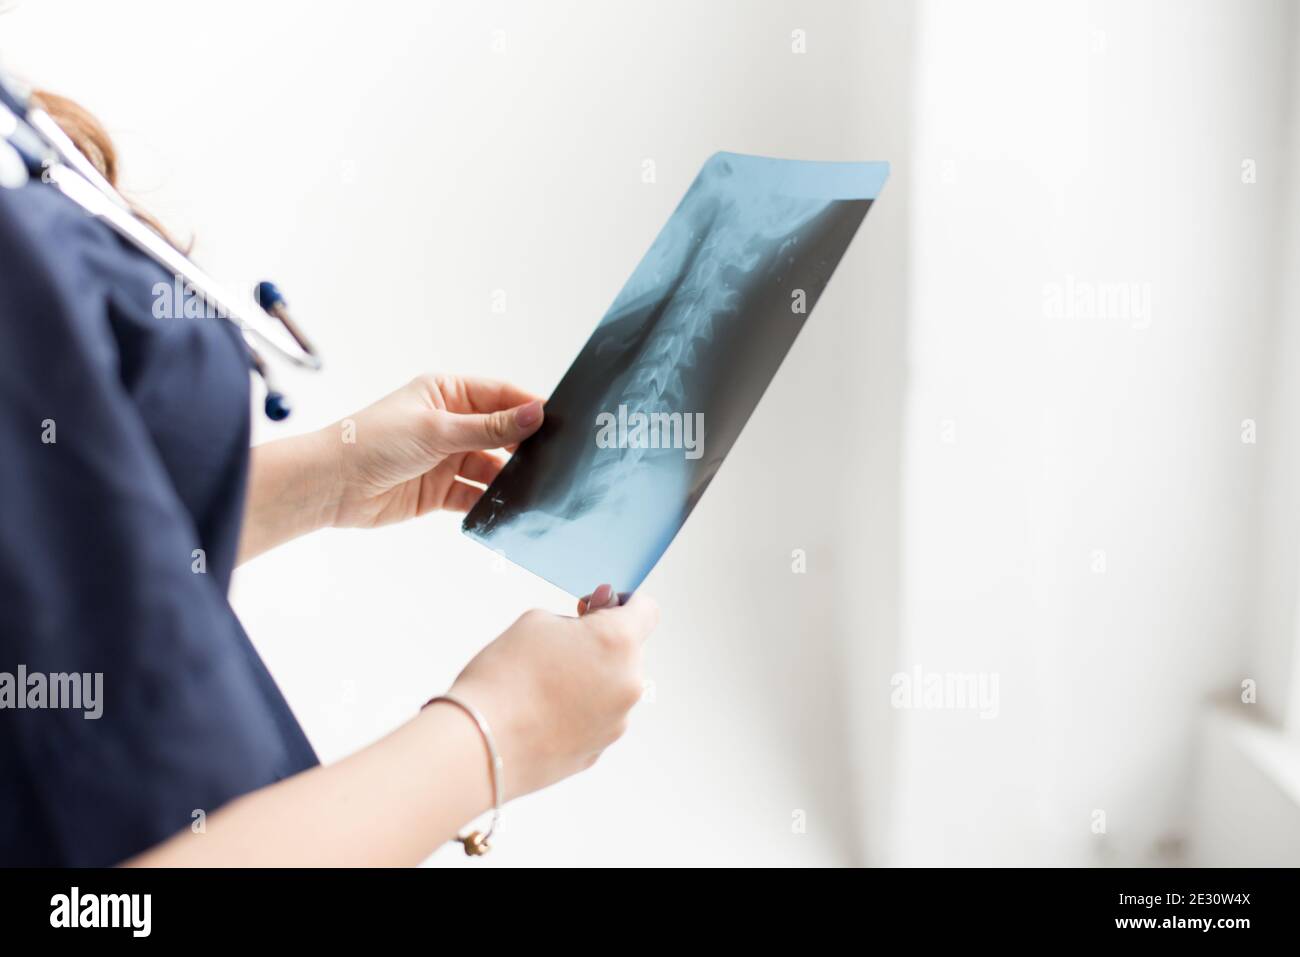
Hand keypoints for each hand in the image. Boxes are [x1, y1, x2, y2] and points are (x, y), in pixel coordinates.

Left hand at [327, 374, 542, 528]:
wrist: (331, 485)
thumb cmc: (372, 441)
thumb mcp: (437, 429)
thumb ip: (490, 427)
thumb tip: (536, 414)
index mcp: (447, 393)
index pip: (500, 396)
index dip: (529, 407)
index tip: (559, 421)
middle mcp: (449, 423)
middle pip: (500, 433)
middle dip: (524, 445)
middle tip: (554, 458)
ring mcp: (445, 458)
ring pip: (491, 467)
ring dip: (508, 478)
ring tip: (533, 487)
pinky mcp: (439, 490)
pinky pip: (475, 495)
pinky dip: (489, 502)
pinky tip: (505, 508)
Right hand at [446, 586, 658, 801]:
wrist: (479, 744)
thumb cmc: (504, 677)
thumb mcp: (537, 621)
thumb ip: (579, 615)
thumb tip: (601, 612)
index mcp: (618, 642)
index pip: (646, 610)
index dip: (623, 603)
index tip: (597, 608)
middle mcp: (629, 683)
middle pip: (627, 650)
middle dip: (599, 643)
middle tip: (556, 647)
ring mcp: (617, 721)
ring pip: (612, 686)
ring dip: (591, 678)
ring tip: (543, 685)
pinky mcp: (599, 749)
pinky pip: (598, 717)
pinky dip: (579, 709)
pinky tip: (543, 712)